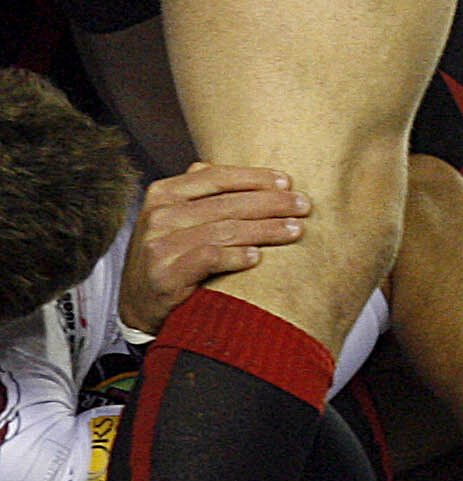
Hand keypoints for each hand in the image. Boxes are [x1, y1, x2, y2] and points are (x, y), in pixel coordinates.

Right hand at [120, 165, 308, 335]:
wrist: (140, 305)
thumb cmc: (172, 256)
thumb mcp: (180, 219)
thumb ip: (206, 193)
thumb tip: (259, 175)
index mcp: (164, 193)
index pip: (217, 177)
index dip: (256, 177)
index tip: (288, 181)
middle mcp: (159, 215)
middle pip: (228, 203)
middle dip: (272, 203)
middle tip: (304, 206)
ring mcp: (158, 244)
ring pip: (224, 229)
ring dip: (266, 229)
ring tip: (296, 230)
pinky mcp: (163, 274)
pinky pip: (208, 257)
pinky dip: (237, 256)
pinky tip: (259, 257)